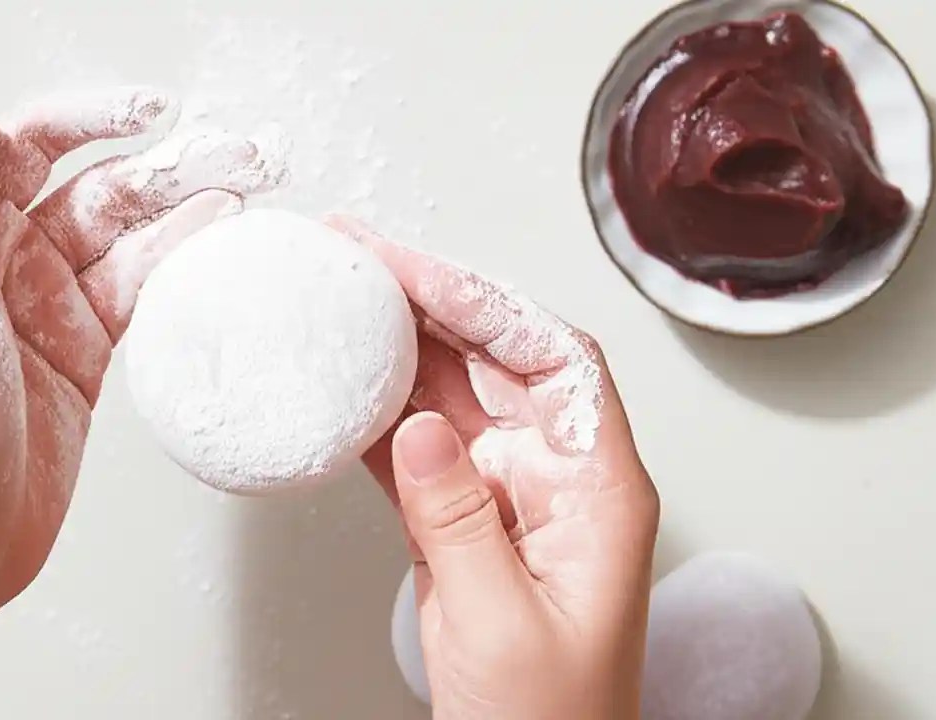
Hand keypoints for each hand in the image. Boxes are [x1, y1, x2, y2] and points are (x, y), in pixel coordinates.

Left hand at [0, 93, 280, 717]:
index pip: (25, 148)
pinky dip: (178, 265)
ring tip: (242, 185)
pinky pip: (139, 293)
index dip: (87, 119)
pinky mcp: (82, 358)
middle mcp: (1, 266)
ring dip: (183, 208)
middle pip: (92, 188)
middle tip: (228, 150)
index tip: (147, 113)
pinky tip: (216, 245)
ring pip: (125, 237)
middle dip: (160, 163)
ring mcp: (46, 312)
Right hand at [331, 218, 659, 718]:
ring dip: (394, 345)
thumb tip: (419, 429)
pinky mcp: (456, 522)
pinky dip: (373, 417)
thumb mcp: (505, 622)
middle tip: (362, 255)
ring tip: (339, 296)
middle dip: (431, 300)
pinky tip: (336, 385)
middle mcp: (554, 477)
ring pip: (448, 395)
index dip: (490, 305)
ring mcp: (503, 496)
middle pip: (496, 360)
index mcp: (599, 489)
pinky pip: (412, 451)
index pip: (555, 361)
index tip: (420, 274)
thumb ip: (459, 519)